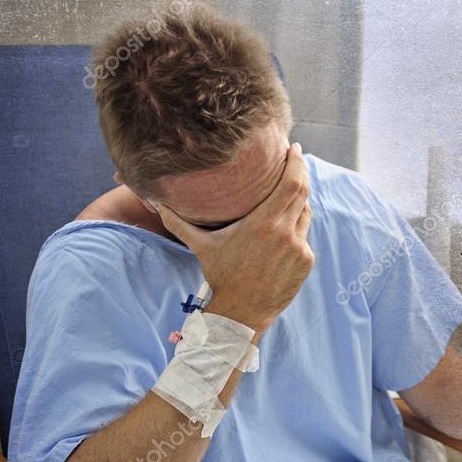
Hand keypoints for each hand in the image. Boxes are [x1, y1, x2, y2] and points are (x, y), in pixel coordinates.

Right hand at [154, 143, 313, 332]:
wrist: (242, 312)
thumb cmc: (221, 276)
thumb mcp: (201, 247)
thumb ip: (179, 222)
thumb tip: (156, 203)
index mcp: (263, 223)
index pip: (290, 184)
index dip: (296, 163)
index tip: (294, 148)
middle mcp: (285, 233)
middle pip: (303, 192)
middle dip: (300, 173)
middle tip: (295, 159)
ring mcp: (299, 248)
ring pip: (305, 213)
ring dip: (299, 201)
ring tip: (289, 190)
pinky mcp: (306, 262)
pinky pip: (305, 235)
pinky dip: (297, 226)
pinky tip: (285, 223)